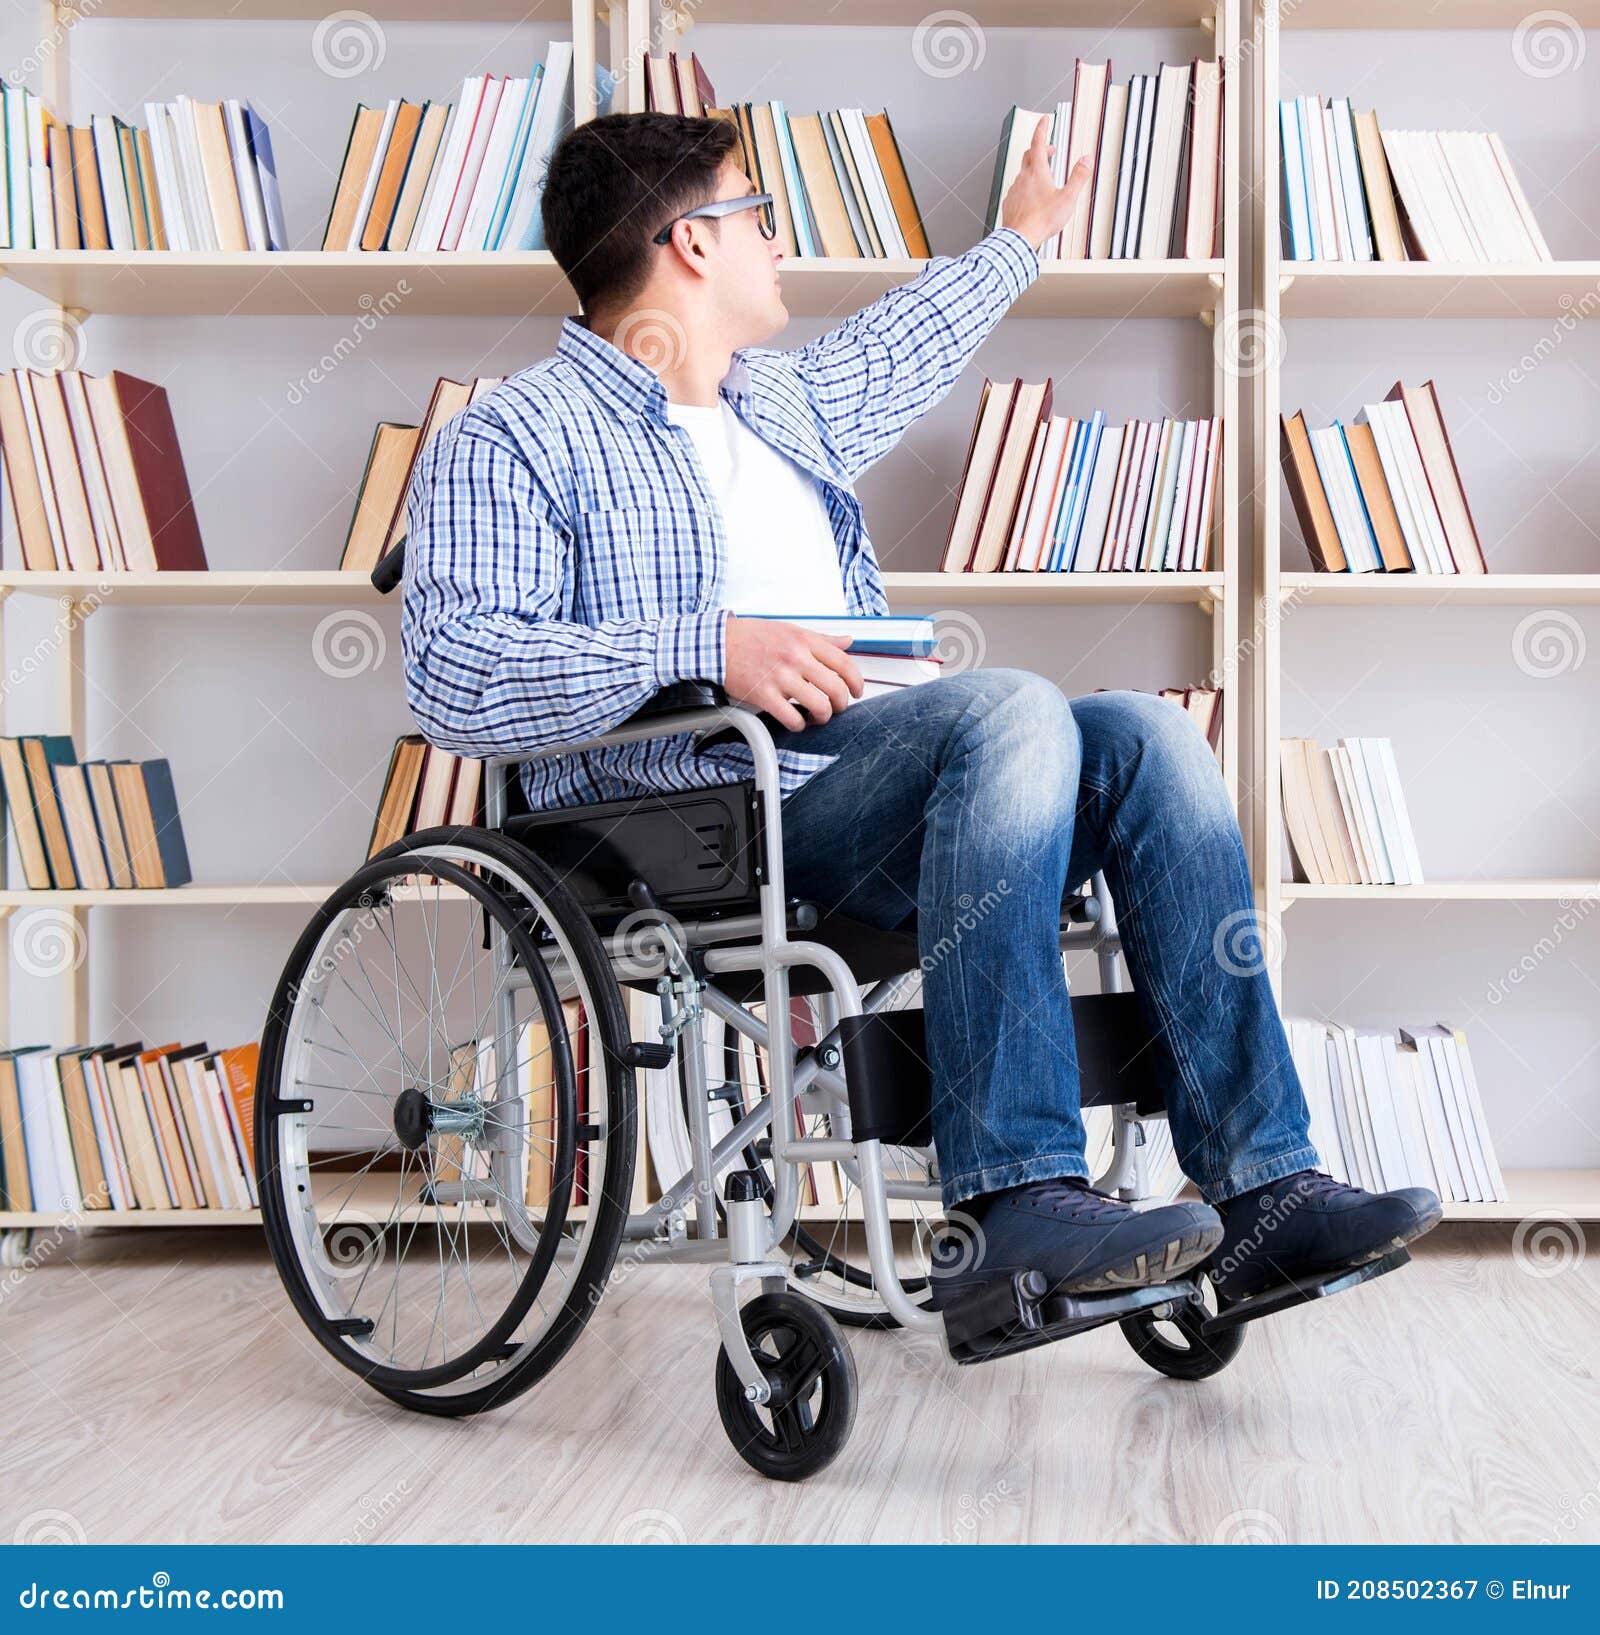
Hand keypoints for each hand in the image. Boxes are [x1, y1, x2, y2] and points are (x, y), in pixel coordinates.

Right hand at [723, 615, 863, 730]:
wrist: (717, 643)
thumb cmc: (751, 637)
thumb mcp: (790, 630)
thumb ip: (820, 639)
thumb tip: (846, 641)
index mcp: (804, 641)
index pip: (844, 663)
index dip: (856, 682)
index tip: (856, 691)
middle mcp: (796, 658)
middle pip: (836, 689)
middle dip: (841, 704)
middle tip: (837, 707)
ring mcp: (781, 678)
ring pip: (819, 706)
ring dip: (822, 717)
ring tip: (816, 716)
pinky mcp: (764, 695)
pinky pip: (792, 719)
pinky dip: (799, 725)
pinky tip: (797, 721)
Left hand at [999, 116, 1093, 253]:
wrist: (1020, 239)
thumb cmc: (1041, 221)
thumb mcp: (1067, 198)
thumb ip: (1078, 177)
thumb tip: (1086, 160)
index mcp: (1037, 172)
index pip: (1038, 143)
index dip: (1041, 129)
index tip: (1044, 120)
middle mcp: (1023, 178)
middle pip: (1029, 155)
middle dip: (1040, 149)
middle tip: (1050, 150)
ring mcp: (1014, 191)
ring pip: (1022, 173)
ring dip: (1033, 169)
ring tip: (1043, 176)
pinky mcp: (1010, 203)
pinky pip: (1017, 189)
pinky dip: (1025, 187)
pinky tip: (1031, 196)